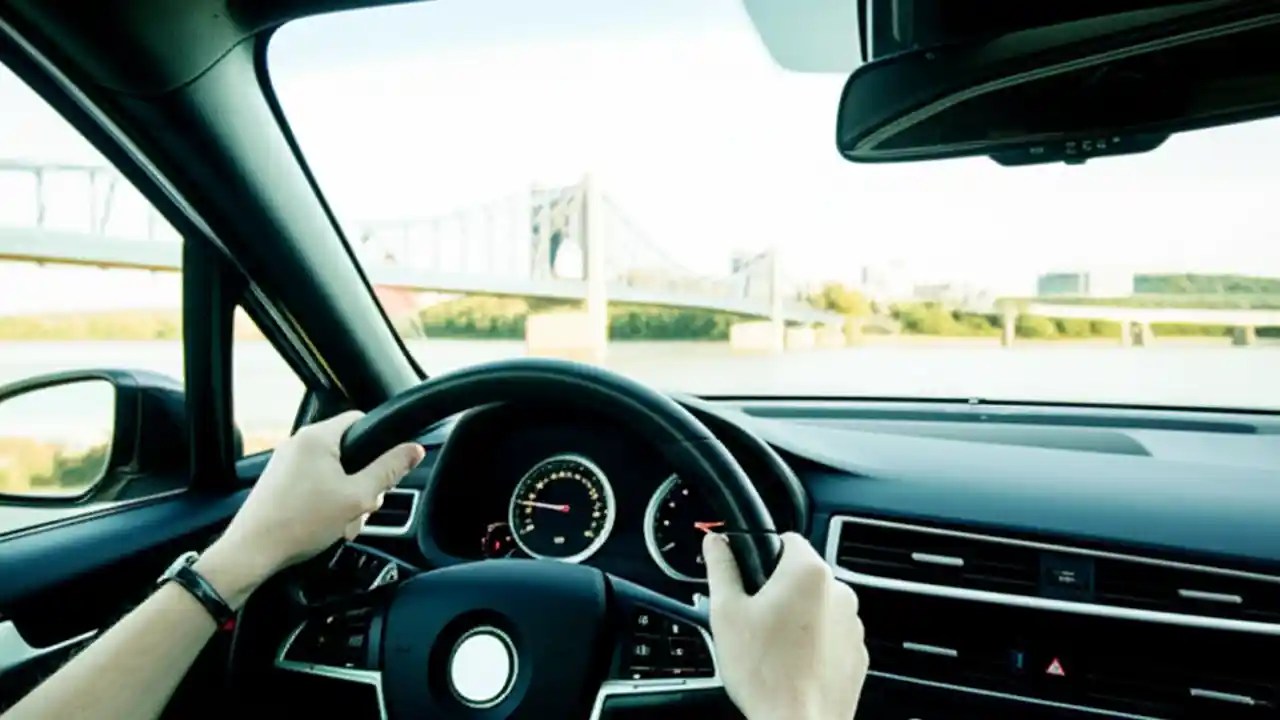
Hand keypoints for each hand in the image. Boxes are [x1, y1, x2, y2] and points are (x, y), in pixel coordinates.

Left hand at [197, 411, 424, 605]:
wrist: (252, 552)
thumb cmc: (301, 523)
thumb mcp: (357, 497)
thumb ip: (388, 470)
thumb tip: (414, 450)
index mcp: (317, 437)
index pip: (360, 420)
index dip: (380, 443)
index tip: (385, 470)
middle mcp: (298, 443)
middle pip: (348, 450)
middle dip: (362, 480)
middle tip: (362, 505)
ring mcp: (284, 462)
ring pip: (332, 471)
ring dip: (345, 495)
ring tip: (341, 522)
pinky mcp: (278, 482)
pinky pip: (314, 483)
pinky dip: (326, 501)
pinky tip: (325, 525)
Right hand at [704, 532, 867, 719]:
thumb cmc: (764, 673)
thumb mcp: (727, 613)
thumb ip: (721, 568)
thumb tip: (715, 543)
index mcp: (808, 573)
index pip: (786, 539)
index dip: (762, 556)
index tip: (749, 578)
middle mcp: (839, 592)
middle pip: (802, 575)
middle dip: (778, 591)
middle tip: (753, 619)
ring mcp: (853, 624)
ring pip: (817, 606)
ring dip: (797, 617)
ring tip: (771, 647)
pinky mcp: (857, 653)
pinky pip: (832, 635)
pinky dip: (814, 643)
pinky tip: (791, 663)